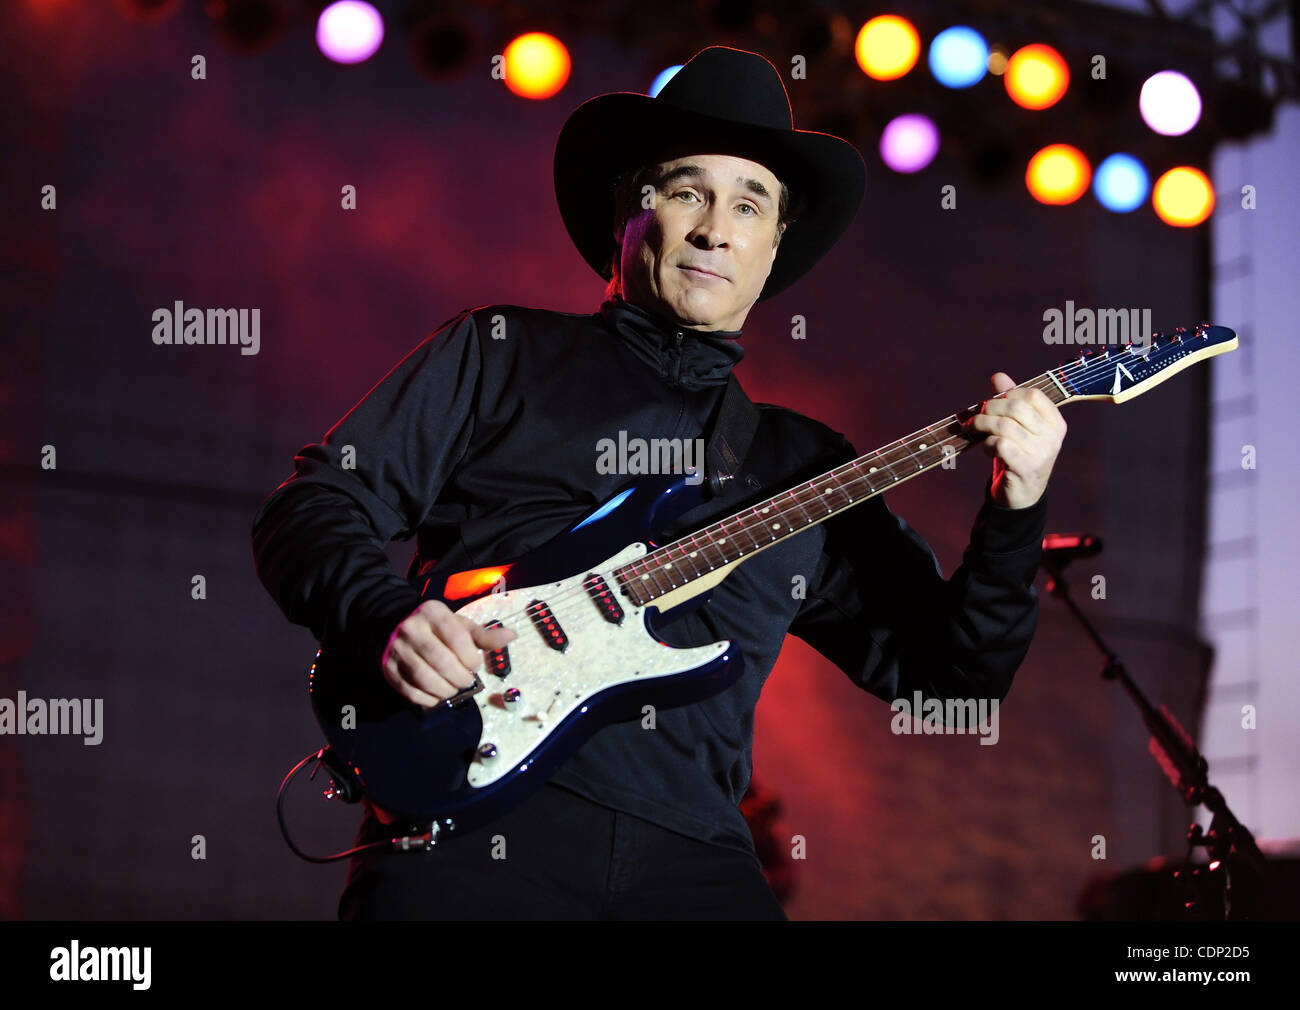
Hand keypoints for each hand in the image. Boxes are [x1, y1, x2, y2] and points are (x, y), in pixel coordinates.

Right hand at [380, 600, 516, 707]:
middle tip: (466, 682)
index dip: (471, 657)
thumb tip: (512, 636)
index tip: (475, 665)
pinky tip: (437, 697)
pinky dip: (427, 699)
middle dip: (459, 678)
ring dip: (444, 691)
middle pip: (441, 661)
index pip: (457, 638)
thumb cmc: (436, 628)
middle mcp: (412, 629)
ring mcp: (397, 649)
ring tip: (453, 690)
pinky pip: (409, 690)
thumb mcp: (459, 625)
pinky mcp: (388, 668)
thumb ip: (484, 634)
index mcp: (434, 613)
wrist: (395, 626)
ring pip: (424, 678)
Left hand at [964, 372, 1065, 508]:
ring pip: (1005, 426)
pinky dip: (987, 444)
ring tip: (973, 430)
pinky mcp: (1026, 468)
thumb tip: (998, 376)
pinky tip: (986, 448)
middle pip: (1016, 408)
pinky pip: (1000, 445)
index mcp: (1056, 423)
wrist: (1022, 495)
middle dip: (990, 408)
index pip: (1033, 395)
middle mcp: (1053, 437)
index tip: (994, 402)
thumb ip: (1011, 402)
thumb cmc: (1018, 455)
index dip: (1009, 394)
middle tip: (976, 417)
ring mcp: (1041, 453)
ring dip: (982, 425)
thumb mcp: (1018, 428)